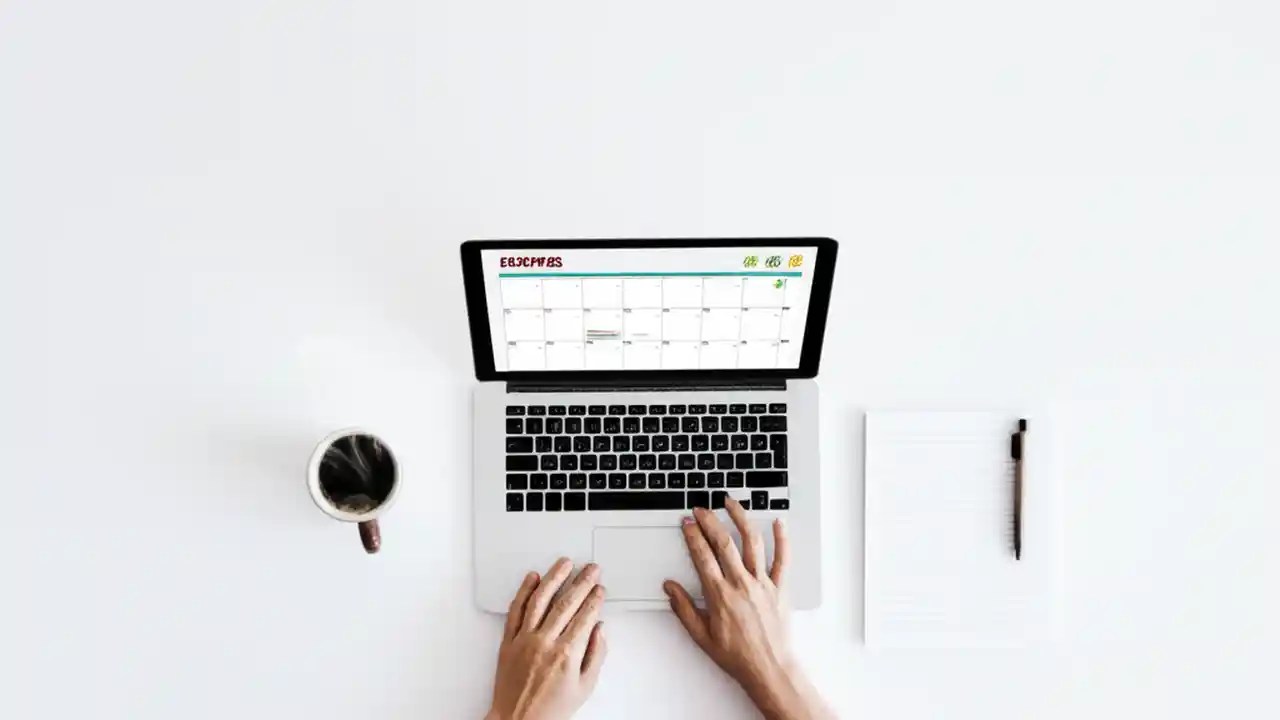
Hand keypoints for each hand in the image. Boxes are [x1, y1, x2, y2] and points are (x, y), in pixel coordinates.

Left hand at [488, 559, 606, 719]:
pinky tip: (532, 578)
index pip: (585, 616)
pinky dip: (523, 591)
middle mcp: (545, 642)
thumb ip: (595, 655)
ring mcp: (524, 639)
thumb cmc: (550, 710)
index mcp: (567, 654)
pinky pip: (515, 610)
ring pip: (540, 599)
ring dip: (554, 577)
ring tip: (564, 563)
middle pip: (567, 603)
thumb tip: (600, 630)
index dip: (595, 599)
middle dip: (582, 582)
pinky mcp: (508, 641)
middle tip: (591, 569)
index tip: (600, 589)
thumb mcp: (584, 687)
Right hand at [664, 501, 832, 719]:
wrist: (769, 668)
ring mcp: (763, 583)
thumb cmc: (737, 656)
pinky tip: (778, 522)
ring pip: (752, 542)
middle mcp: (741, 584)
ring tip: (731, 503)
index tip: (687, 523)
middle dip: (710, 521)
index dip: (693, 536)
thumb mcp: (701, 635)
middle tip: (702, 509)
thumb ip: (683, 608)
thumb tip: (670, 587)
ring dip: (741, 518)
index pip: (702, 556)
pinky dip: (782, 538)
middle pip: (724, 543)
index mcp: (720, 595)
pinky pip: (783, 558)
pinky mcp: (780, 588)